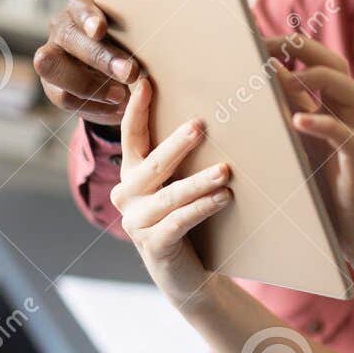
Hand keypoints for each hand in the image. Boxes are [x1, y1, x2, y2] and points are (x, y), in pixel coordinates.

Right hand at [35, 0, 139, 126]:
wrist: (116, 73)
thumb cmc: (132, 46)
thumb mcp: (137, 36)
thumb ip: (141, 34)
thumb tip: (169, 41)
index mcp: (82, 7)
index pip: (79, 4)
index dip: (88, 17)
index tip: (101, 30)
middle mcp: (62, 27)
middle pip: (69, 37)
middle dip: (100, 57)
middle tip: (130, 72)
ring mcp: (52, 55)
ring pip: (53, 68)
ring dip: (90, 85)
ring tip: (122, 96)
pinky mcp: (51, 84)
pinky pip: (63, 96)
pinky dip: (91, 105)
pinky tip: (116, 109)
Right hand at [109, 79, 233, 306]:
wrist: (187, 273)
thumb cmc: (187, 219)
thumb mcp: (180, 184)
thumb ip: (182, 157)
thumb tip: (209, 114)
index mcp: (131, 173)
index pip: (130, 136)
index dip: (135, 109)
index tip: (144, 79)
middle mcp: (127, 195)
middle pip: (152, 164)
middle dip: (177, 145)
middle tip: (200, 125)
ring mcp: (137, 222)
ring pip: (170, 195)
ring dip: (200, 181)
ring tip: (226, 171)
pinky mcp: (154, 245)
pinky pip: (179, 221)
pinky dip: (202, 208)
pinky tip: (224, 198)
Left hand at [267, 34, 353, 281]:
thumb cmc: (319, 195)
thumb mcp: (294, 152)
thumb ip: (280, 120)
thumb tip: (249, 89)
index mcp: (329, 109)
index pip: (314, 61)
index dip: (288, 45)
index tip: (254, 36)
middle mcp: (346, 117)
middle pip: (336, 66)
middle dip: (303, 50)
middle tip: (267, 44)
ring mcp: (353, 139)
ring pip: (352, 93)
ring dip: (319, 79)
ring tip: (285, 76)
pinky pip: (347, 138)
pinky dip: (324, 125)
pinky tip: (298, 120)